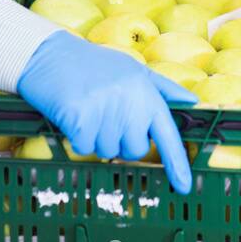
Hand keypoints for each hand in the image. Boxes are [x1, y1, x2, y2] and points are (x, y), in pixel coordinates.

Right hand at [17, 30, 195, 192]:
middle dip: (120, 141)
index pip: (167, 133)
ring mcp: (105, 109)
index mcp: (146, 91)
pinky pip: (83, 147)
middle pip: (134, 150)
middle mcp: (129, 101)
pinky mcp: (80, 117)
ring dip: (96, 138)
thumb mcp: (132, 70)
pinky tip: (72, 114)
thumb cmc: (93, 65)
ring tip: (88, 109)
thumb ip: (163, 88)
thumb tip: (191, 101)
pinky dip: (76, 137)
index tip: (184, 186)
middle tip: (105, 115)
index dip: (177, 163)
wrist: (49, 54)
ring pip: (107, 151)